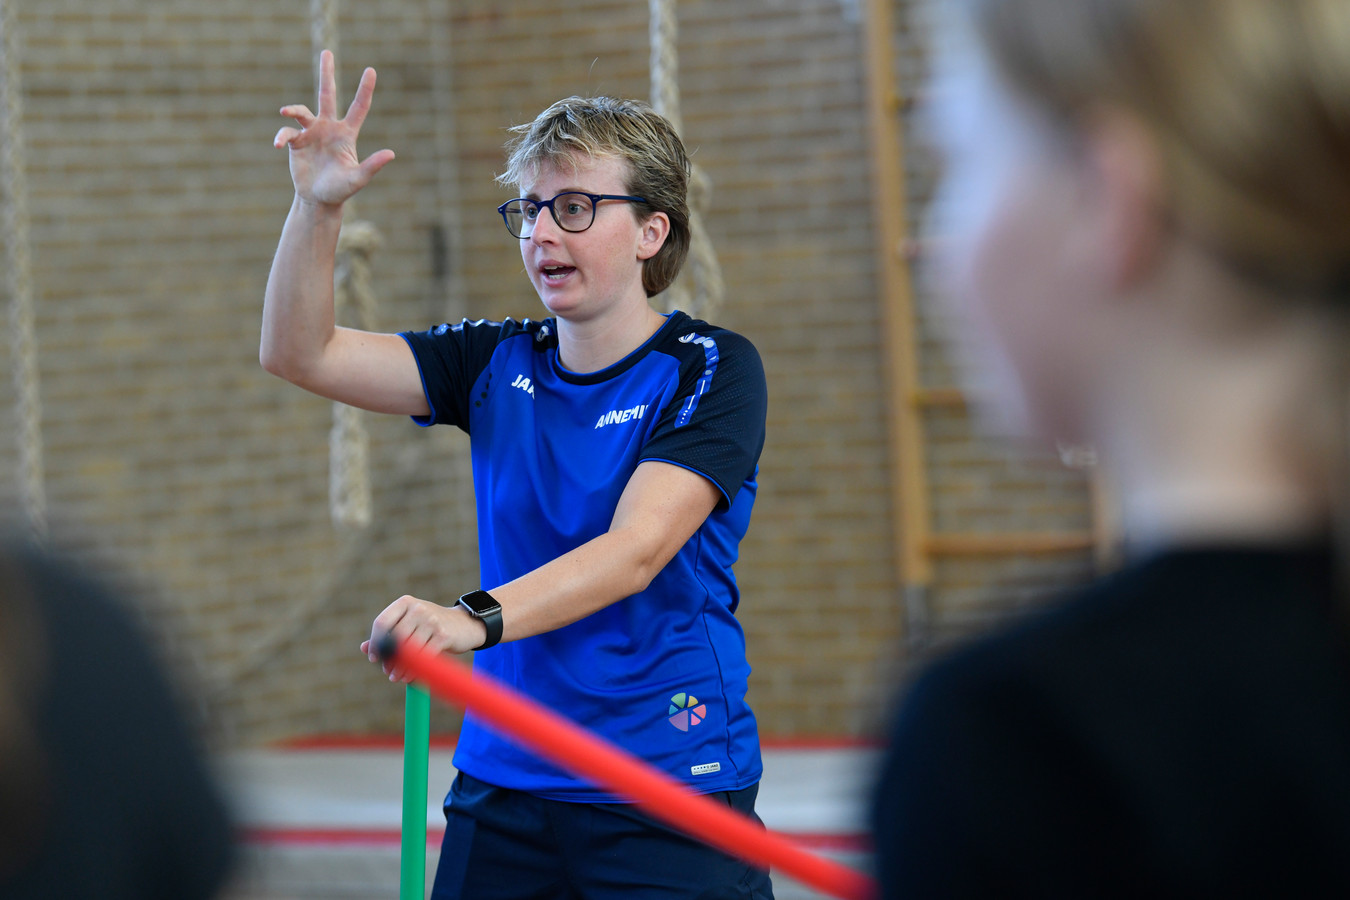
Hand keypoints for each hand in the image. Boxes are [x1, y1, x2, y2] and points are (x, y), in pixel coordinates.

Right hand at [273, 49, 394, 207]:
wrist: (318, 200)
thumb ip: (373, 166)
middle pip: (327, 94)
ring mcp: (311, 132)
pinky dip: (282, 135)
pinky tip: (278, 143)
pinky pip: (287, 132)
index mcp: (346, 133)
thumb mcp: (358, 179)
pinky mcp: (296, 142)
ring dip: (293, 110)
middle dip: (327, 73)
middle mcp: (329, 127)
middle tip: (326, 52)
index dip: (365, 90)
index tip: (371, 70)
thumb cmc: (341, 190)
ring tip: (286, 112)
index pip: (358, 107)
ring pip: (302, 110)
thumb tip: (391, 154)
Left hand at [359, 594, 488, 682]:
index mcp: (405, 603)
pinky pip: (423, 657)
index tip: (374, 658)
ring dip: (400, 668)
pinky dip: (414, 671)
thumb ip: (387, 635)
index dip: (375, 643)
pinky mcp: (443, 635)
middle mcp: (417, 609)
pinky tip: (410, 678)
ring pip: (408, 651)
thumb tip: (364, 648)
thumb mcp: (409, 624)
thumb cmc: (431, 626)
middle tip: (388, 672)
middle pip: (394, 638)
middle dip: (388, 659)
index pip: (382, 622)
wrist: (464, 624)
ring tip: (396, 678)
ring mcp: (431, 621)